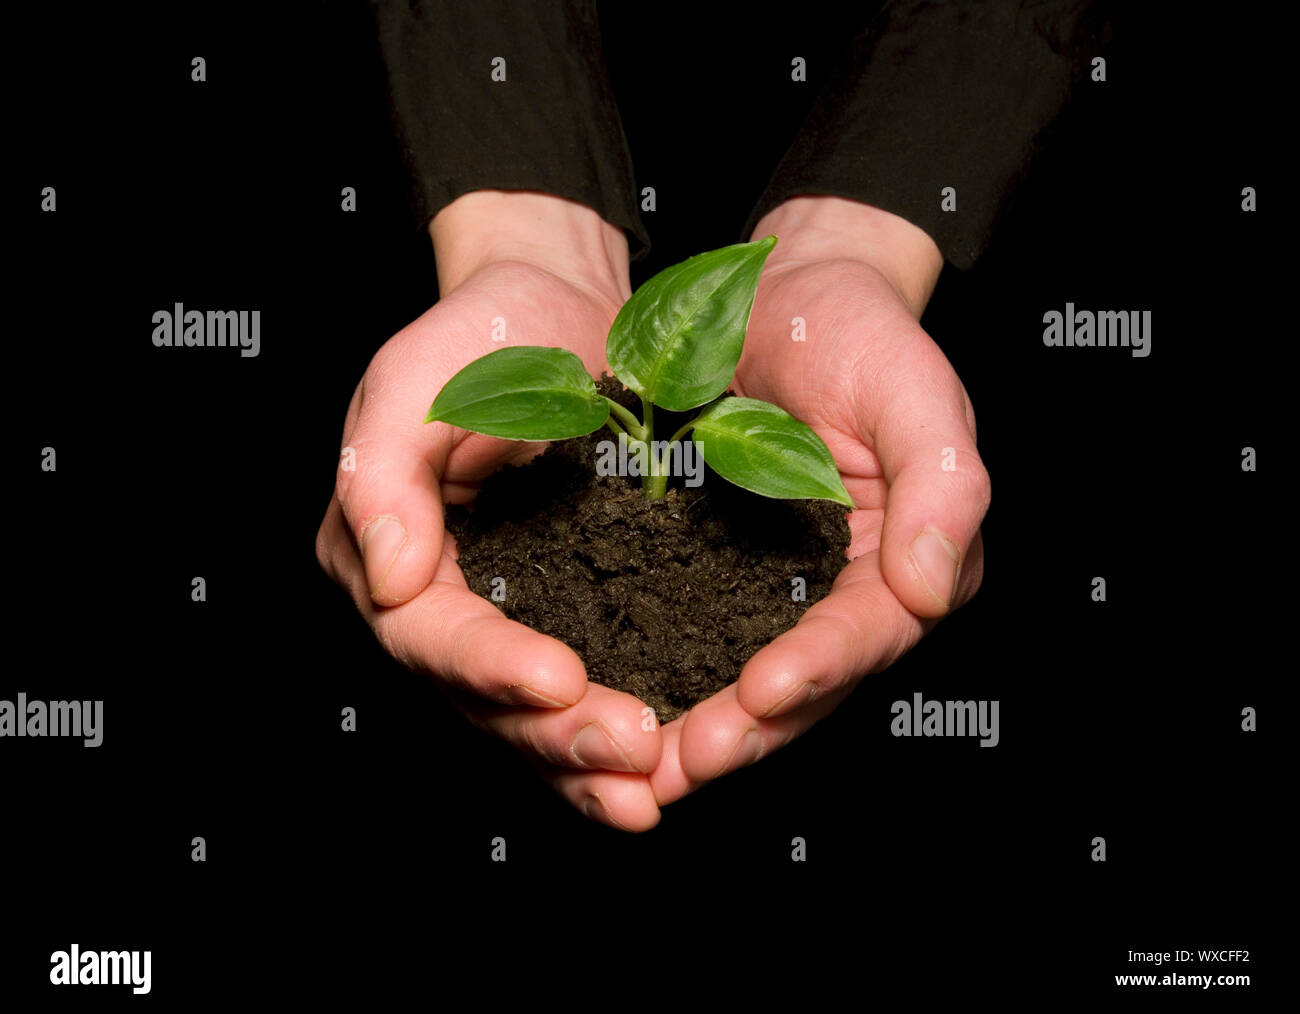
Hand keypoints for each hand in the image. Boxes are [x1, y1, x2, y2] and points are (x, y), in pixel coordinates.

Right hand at [316, 190, 665, 829]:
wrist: (558, 310)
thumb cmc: (480, 335)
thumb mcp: (413, 381)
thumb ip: (381, 476)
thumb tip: (385, 576)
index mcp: (387, 555)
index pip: (429, 635)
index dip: (491, 668)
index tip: (561, 680)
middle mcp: (439, 603)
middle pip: (484, 700)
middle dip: (555, 736)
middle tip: (631, 752)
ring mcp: (508, 616)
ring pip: (533, 719)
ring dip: (586, 763)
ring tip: (649, 792)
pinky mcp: (569, 612)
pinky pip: (583, 693)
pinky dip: (611, 731)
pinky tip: (662, 766)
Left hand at [648, 195, 990, 804]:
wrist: (785, 297)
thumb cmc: (864, 334)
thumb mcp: (917, 392)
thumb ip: (944, 486)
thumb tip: (934, 591)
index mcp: (912, 563)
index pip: (868, 634)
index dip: (818, 672)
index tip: (761, 695)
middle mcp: (848, 594)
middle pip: (805, 685)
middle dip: (747, 731)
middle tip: (684, 765)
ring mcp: (780, 592)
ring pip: (742, 678)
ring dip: (697, 729)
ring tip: (639, 767)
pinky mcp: (718, 575)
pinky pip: (690, 636)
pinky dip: (659, 675)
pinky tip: (613, 706)